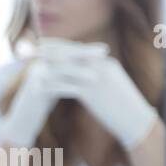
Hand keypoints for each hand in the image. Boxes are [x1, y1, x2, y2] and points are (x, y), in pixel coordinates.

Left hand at [38, 39, 157, 150]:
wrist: (137, 120)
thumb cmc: (125, 106)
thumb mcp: (113, 86)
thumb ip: (100, 77)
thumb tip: (89, 75)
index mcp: (106, 62)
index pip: (79, 50)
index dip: (60, 46)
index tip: (44, 44)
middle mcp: (101, 66)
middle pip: (70, 54)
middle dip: (48, 51)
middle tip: (30, 49)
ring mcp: (96, 78)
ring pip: (66, 68)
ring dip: (45, 67)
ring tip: (29, 68)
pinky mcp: (92, 92)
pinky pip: (66, 86)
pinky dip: (51, 85)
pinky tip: (37, 87)